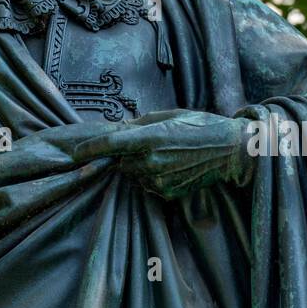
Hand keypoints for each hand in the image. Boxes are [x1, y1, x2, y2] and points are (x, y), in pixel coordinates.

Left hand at [73, 109, 253, 199]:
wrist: (230, 151)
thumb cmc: (201, 126)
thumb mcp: (169, 115)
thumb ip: (141, 123)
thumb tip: (120, 128)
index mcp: (151, 137)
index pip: (110, 145)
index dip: (90, 149)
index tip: (75, 152)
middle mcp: (152, 160)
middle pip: (121, 160)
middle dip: (125, 153)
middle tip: (146, 143)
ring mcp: (160, 179)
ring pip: (133, 174)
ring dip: (138, 165)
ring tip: (163, 153)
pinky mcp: (168, 192)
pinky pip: (147, 185)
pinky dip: (151, 176)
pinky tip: (171, 166)